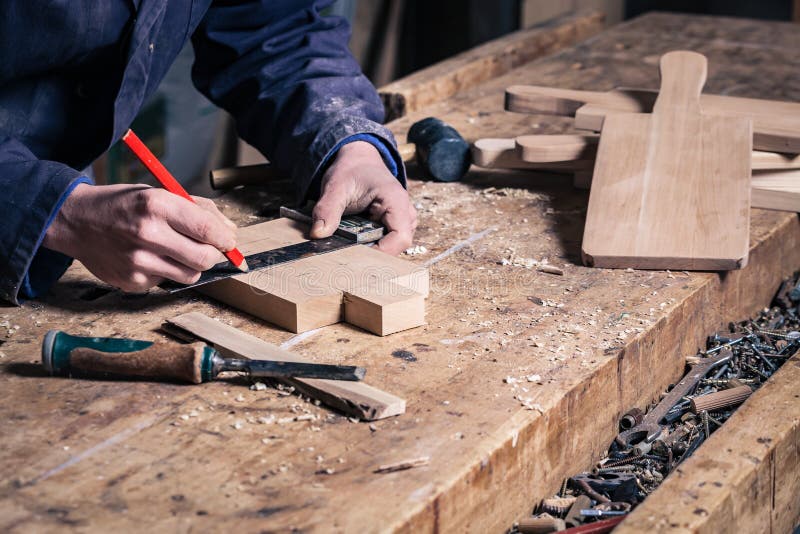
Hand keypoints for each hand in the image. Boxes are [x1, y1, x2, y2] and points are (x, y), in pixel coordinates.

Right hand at [43, 183, 236, 291]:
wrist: (76, 221)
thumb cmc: (124, 205)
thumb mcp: (159, 193)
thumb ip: (197, 210)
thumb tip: (230, 232)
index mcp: (156, 205)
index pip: (207, 229)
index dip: (225, 239)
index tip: (229, 241)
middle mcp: (147, 234)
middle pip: (204, 258)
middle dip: (214, 254)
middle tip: (210, 248)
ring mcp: (138, 261)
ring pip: (190, 274)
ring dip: (193, 265)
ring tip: (177, 250)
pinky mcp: (132, 281)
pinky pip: (167, 281)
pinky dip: (167, 271)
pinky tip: (151, 257)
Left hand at [310, 141, 416, 254]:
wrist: (358, 161)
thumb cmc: (352, 170)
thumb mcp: (336, 186)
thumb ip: (327, 209)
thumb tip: (318, 234)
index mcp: (396, 201)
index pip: (400, 238)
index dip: (381, 253)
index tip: (356, 258)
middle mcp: (405, 214)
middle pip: (396, 247)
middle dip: (371, 256)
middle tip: (345, 258)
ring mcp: (401, 222)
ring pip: (391, 248)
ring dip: (369, 252)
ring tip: (347, 252)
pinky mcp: (393, 227)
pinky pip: (385, 244)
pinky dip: (368, 247)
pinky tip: (352, 247)